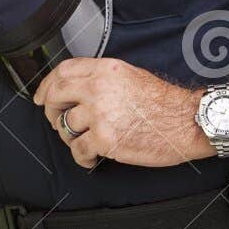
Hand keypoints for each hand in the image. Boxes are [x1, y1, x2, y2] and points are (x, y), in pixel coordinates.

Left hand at [33, 58, 210, 168]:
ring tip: (82, 141)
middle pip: (56, 96)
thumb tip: (76, 88)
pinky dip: (81, 157)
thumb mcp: (130, 75)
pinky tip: (91, 157)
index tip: (42, 96)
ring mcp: (100, 114)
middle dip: (51, 111)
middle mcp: (98, 88)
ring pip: (65, 126)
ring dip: (68, 137)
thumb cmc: (164, 102)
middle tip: (56, 121)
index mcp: (104, 70)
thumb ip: (101, 78)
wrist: (187, 121)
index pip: (62, 71)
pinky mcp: (105, 138)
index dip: (47, 84)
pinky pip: (78, 149)